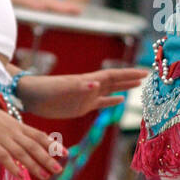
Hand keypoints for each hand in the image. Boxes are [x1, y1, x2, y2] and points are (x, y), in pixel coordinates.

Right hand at [0, 94, 64, 179]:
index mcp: (17, 124)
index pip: (39, 135)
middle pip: (34, 146)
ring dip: (35, 166)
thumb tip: (25, 140)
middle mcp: (13, 131)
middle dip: (48, 158)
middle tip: (59, 170)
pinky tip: (21, 176)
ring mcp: (1, 137)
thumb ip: (14, 130)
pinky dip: (13, 166)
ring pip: (22, 153)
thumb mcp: (3, 120)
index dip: (53, 145)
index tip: (66, 153)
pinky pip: (3, 157)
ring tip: (46, 176)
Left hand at [17, 65, 148, 118]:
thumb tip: (97, 84)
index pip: (114, 76)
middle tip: (147, 76)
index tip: (145, 73)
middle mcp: (90, 87)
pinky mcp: (81, 106)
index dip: (129, 74)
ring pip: (110, 90)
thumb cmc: (46, 90)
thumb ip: (81, 87)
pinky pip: (100, 103)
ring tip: (138, 86)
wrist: (32, 97)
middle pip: (115, 81)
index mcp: (89, 81)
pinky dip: (111, 101)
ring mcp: (86, 96)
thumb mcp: (64, 89)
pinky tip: (120, 100)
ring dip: (124, 87)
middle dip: (130, 78)